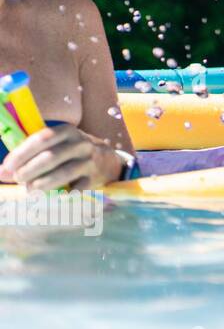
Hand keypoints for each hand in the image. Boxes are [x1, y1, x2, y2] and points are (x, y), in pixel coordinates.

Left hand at [0, 124, 125, 189]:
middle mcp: (81, 143)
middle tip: (17, 179)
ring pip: (64, 173)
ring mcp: (90, 161)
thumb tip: (2, 172)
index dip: (22, 153)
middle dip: (30, 170)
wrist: (108, 160)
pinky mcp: (96, 178)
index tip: (7, 166)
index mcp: (67, 131)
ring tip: (30, 190)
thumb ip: (30, 156)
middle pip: (51, 157)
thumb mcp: (56, 146)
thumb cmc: (72, 152)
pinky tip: (55, 197)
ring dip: (42, 183)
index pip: (42, 139)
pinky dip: (65, 194)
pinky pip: (78, 188)